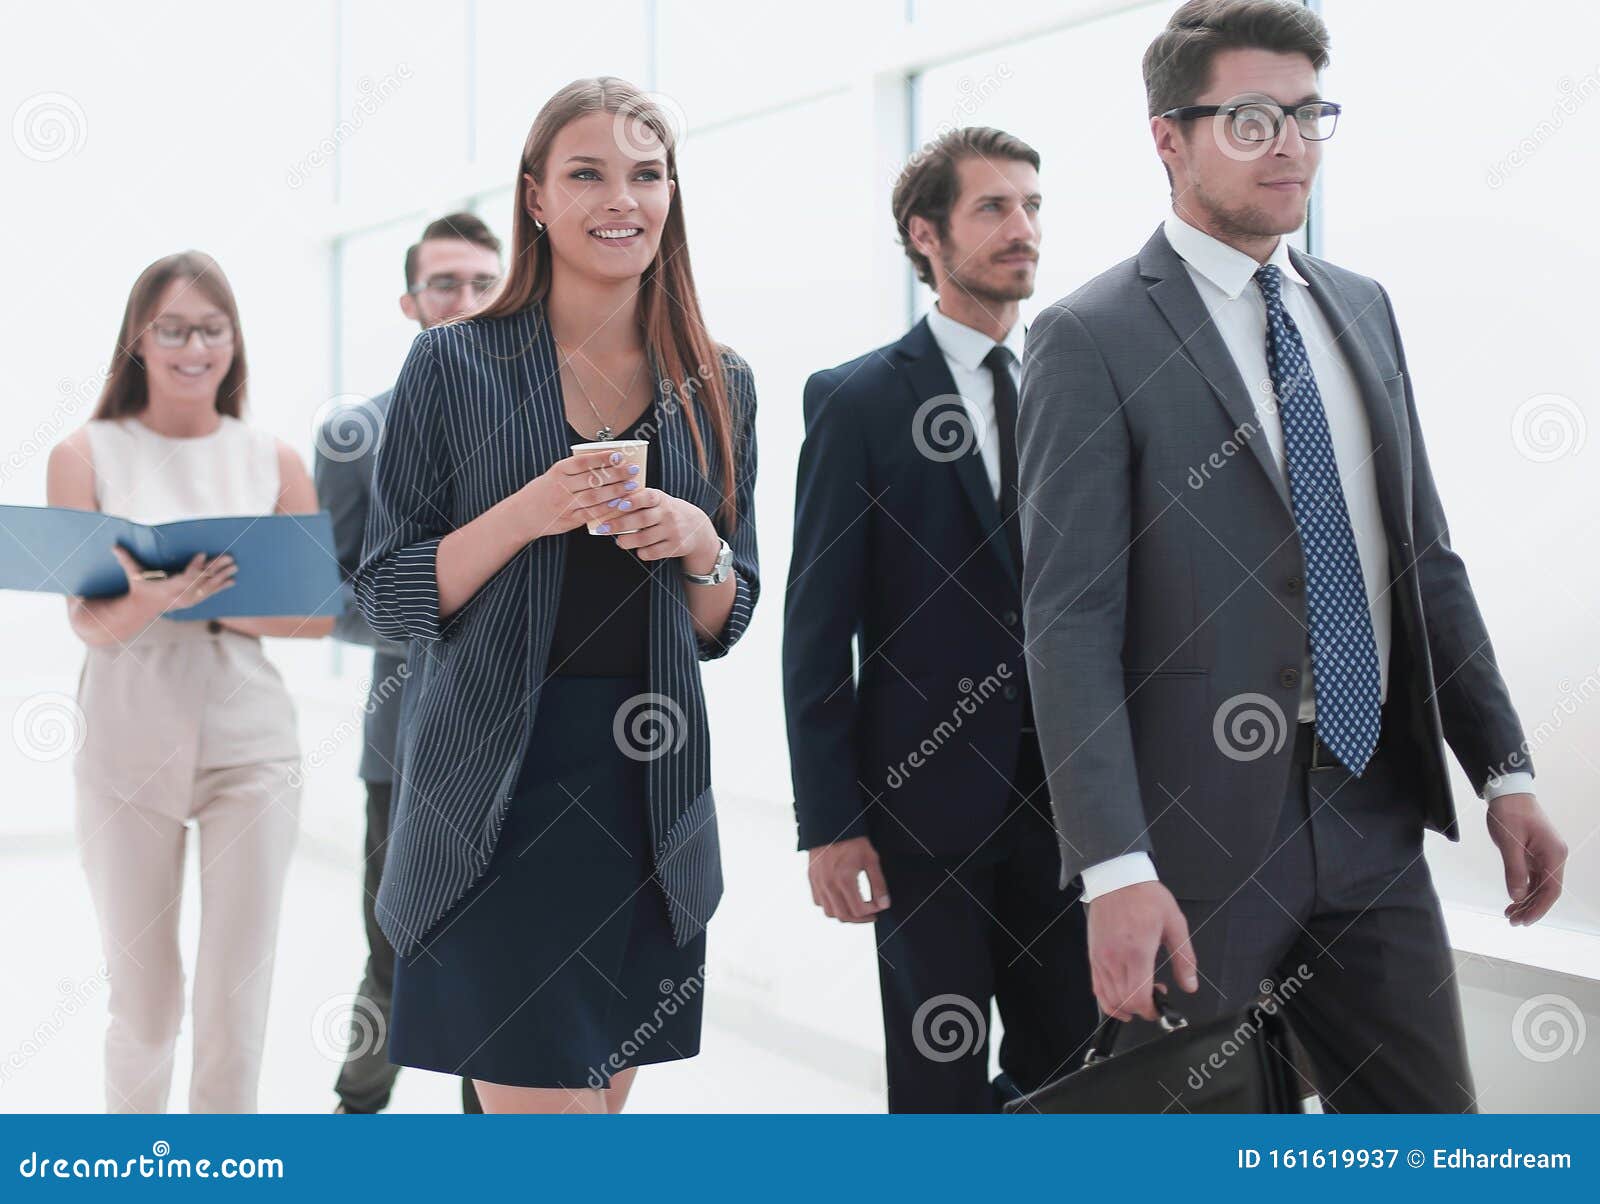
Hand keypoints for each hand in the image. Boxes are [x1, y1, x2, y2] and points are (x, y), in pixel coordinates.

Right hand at [109, 547, 236, 617]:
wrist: (143, 608)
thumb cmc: (139, 588)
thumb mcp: (132, 575)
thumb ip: (126, 559)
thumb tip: (114, 545)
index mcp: (167, 588)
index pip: (184, 577)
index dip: (194, 566)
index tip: (202, 554)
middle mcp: (180, 596)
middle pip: (201, 581)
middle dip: (216, 569)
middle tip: (229, 557)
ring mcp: (188, 600)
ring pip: (209, 587)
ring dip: (223, 576)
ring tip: (235, 566)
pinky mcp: (193, 601)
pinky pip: (210, 594)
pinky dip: (221, 587)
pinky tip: (233, 580)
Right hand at [519, 449, 643, 537]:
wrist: (521, 516)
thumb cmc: (541, 492)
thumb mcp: (553, 475)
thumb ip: (574, 470)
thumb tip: (604, 461)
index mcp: (558, 471)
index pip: (583, 462)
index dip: (602, 458)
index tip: (619, 455)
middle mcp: (561, 486)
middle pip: (593, 478)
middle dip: (616, 474)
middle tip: (632, 470)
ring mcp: (565, 504)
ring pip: (594, 496)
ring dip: (616, 491)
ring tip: (631, 486)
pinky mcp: (568, 520)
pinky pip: (591, 513)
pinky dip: (607, 508)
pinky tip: (619, 504)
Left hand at [597, 486, 718, 568]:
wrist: (696, 527)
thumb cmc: (665, 512)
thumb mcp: (657, 500)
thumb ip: (637, 501)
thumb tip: (607, 505)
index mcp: (660, 499)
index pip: (647, 497)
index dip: (633, 500)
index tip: (619, 505)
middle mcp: (667, 514)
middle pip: (642, 519)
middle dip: (620, 524)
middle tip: (604, 528)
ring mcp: (672, 531)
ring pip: (645, 538)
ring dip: (628, 541)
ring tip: (619, 542)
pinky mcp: (675, 547)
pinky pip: (653, 552)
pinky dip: (642, 552)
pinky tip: (638, 549)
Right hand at [807, 836, 888, 922]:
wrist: (831, 825)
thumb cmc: (852, 840)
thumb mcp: (871, 859)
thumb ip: (878, 884)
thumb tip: (883, 904)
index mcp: (844, 879)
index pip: (858, 910)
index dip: (872, 912)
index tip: (879, 907)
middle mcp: (828, 884)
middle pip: (844, 916)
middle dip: (860, 919)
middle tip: (870, 915)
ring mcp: (818, 883)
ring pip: (829, 912)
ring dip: (844, 915)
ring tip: (856, 909)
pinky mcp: (812, 879)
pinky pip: (818, 902)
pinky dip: (830, 906)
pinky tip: (841, 899)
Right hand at [1087, 880, 1198, 1021]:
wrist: (1117, 877)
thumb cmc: (1146, 897)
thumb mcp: (1175, 923)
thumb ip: (1184, 958)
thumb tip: (1190, 986)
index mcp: (1137, 952)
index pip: (1138, 997)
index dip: (1151, 1011)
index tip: (1162, 1007)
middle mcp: (1115, 959)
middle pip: (1124, 1002)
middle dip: (1142, 1009)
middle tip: (1156, 997)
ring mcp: (1101, 958)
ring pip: (1108, 999)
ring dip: (1125, 1007)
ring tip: (1140, 998)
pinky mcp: (1093, 955)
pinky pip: (1097, 987)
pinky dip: (1108, 1000)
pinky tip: (1121, 997)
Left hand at [1486, 792, 1566, 924]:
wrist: (1508, 792)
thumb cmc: (1509, 812)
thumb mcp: (1508, 842)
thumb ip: (1514, 869)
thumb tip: (1517, 896)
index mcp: (1553, 854)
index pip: (1550, 890)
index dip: (1538, 908)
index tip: (1524, 921)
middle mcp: (1554, 856)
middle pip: (1547, 890)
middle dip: (1531, 908)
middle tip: (1513, 922)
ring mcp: (1546, 855)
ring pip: (1540, 885)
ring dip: (1527, 901)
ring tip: (1510, 915)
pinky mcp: (1536, 853)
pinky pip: (1533, 877)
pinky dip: (1524, 889)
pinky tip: (1514, 900)